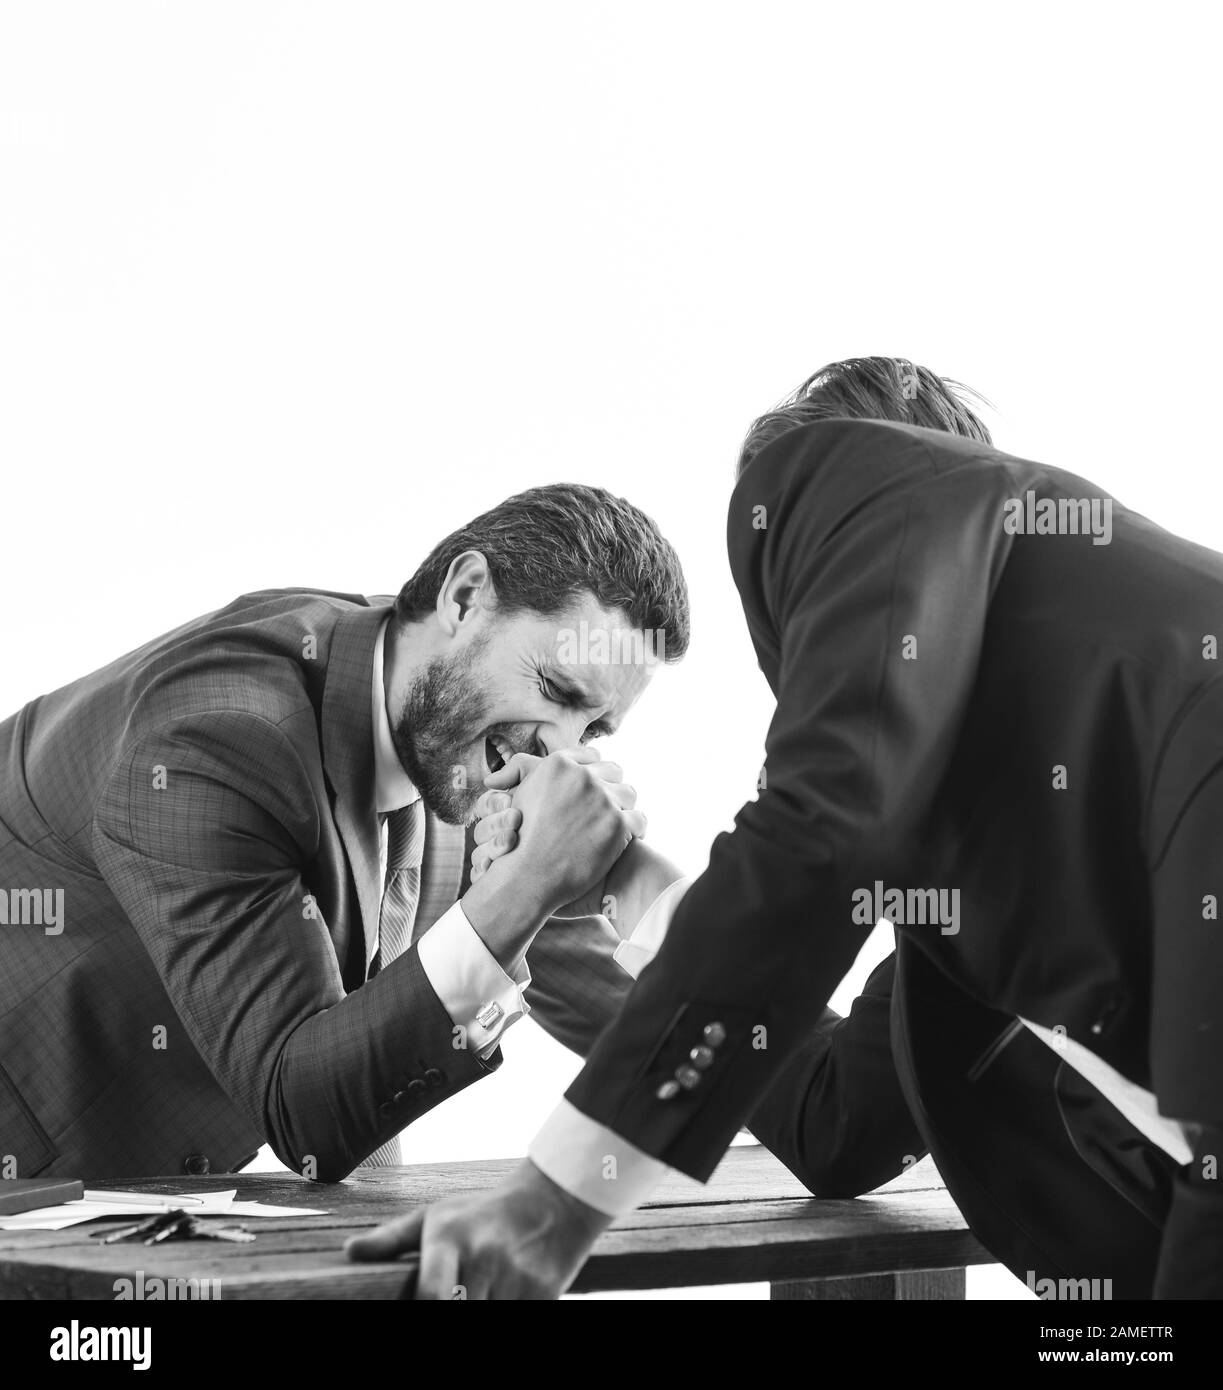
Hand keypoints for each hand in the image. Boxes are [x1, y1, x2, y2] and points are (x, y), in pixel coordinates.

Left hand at [344, 1159, 608, 1299]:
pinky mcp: (542, 1295)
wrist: (551, 1203)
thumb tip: (348, 1252)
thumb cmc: (481, 1213)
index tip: (422, 1306)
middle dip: (454, 1305)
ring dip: (478, 1306)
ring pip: (485, 1316)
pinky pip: (512, 1317)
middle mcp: (483, 1257)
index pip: (432, 1293)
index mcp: (451, 1238)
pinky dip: (502, 1309)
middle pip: (459, 1310)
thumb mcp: (436, 1215)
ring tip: (475, 1289)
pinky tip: (499, 1293)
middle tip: (454, 1293)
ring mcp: (515, 1279)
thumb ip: (392, 1239)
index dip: (426, 1307)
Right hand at [476, 749, 644, 915]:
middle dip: (611, 788)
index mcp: (558, 764)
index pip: (591, 756)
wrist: (528, 876)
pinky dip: (635, 830)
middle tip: (605, 808)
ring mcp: (602, 799)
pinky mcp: (618, 825)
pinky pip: (639, 819)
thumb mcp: (518, 793)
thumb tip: (542, 759)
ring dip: (623, 808)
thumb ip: (526, 768)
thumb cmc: (520, 839)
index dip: (594, 772)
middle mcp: (582, 776)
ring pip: (628, 794)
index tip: (594, 787)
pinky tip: (625, 839)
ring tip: (614, 824)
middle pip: (614, 772)